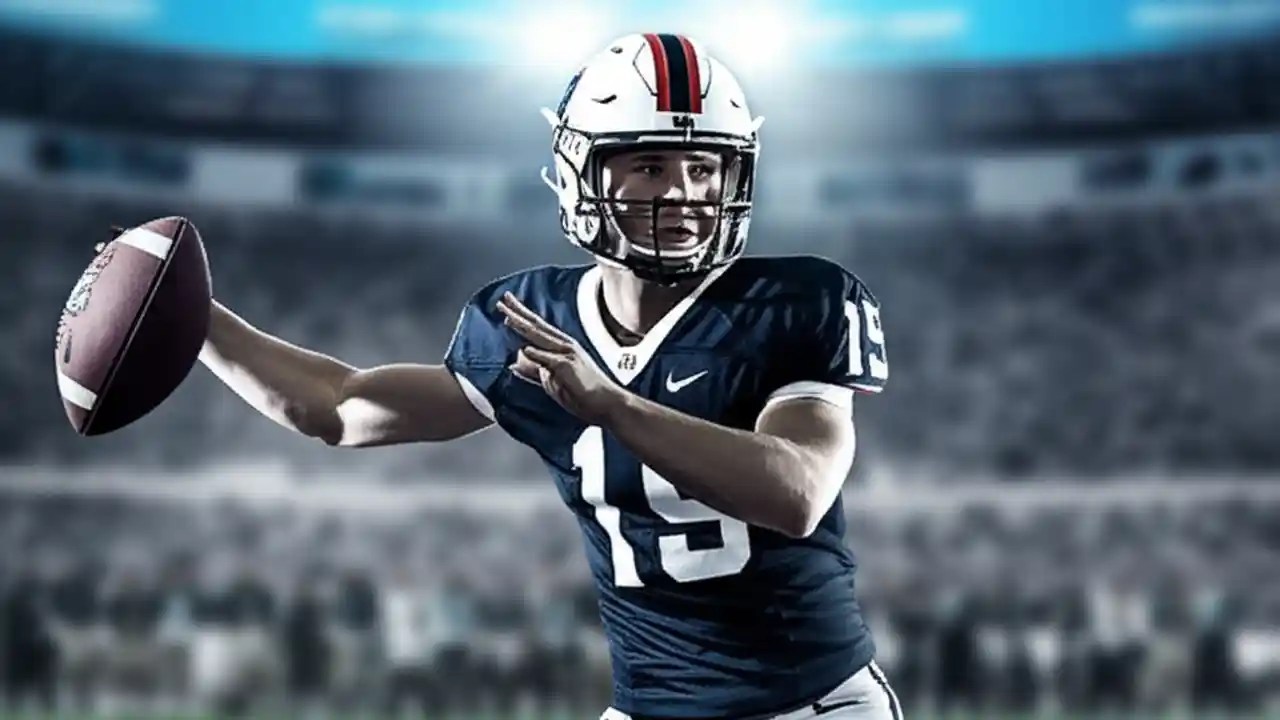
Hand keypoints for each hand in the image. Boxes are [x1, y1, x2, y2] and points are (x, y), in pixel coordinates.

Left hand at [496, 292, 627, 424]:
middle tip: (503, 301)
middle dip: (518, 313)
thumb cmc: (582, 394)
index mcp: (560, 348)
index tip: (506, 306)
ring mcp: (567, 354)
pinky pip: (549, 359)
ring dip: (523, 326)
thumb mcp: (552, 381)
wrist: (606, 404)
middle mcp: (564, 346)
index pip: (537, 328)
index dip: (521, 316)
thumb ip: (534, 371)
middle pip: (537, 326)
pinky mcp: (568, 366)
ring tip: (507, 318)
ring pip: (541, 337)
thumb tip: (513, 365)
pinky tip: (525, 348)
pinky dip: (537, 354)